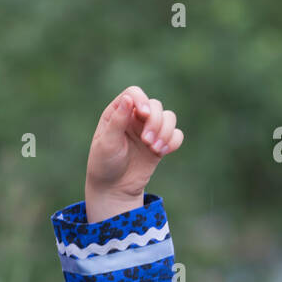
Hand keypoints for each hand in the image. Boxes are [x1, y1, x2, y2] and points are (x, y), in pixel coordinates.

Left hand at [86, 85, 184, 201]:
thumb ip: (117, 121)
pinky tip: (161, 152)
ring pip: (169, 117)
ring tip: (154, 148)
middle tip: (146, 141)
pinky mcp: (160, 143)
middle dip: (155, 122)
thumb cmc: (104, 164)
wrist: (113, 188)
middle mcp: (135, 117)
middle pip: (155, 105)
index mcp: (118, 112)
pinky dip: (173, 142)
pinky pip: (176, 134)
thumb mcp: (106, 143)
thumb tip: (129, 99)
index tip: (143, 115)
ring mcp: (149, 130)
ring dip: (165, 132)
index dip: (142, 100)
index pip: (135, 93)